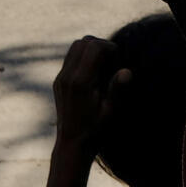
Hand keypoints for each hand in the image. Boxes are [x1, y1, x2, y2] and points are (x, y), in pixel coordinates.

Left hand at [51, 35, 130, 160]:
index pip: (93, 47)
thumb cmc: (95, 130)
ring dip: (91, 49)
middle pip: (83, 42)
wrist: (72, 144)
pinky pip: (70, 58)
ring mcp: (61, 78)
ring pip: (75, 47)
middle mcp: (67, 77)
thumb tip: (127, 71)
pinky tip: (93, 73)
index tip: (118, 60)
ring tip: (103, 65)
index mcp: (81, 82)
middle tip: (111, 61)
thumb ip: (117, 89)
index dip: (110, 47)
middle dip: (100, 45)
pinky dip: (83, 57)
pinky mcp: (59, 81)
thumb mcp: (110, 111)